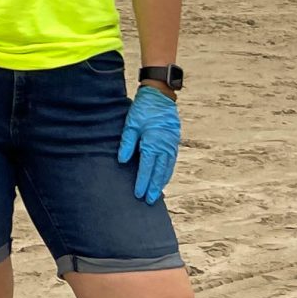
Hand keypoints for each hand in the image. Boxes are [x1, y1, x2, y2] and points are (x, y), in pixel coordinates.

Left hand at [117, 86, 180, 203]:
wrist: (160, 96)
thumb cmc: (143, 109)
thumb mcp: (130, 124)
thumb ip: (127, 143)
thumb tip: (122, 161)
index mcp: (153, 142)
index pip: (147, 167)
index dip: (143, 182)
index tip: (139, 194)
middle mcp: (165, 146)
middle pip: (159, 172)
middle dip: (154, 187)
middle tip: (149, 201)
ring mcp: (172, 144)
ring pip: (168, 168)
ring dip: (162, 181)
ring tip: (157, 193)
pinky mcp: (174, 141)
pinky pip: (171, 161)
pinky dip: (167, 172)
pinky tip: (163, 178)